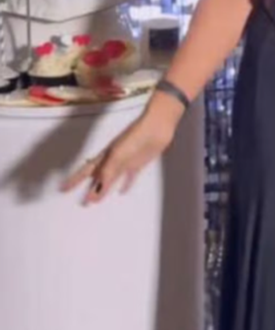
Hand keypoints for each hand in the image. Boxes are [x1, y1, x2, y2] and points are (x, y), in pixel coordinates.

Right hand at [58, 105, 176, 205]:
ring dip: (103, 190)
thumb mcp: (119, 154)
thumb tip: (96, 190)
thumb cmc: (136, 136)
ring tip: (96, 201)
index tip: (63, 189)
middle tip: (83, 203)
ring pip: (110, 179)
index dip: (74, 180)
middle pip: (97, 178)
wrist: (157, 126)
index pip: (86, 171)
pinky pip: (129, 177)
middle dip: (89, 190)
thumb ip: (108, 172)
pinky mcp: (138, 164)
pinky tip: (122, 192)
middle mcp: (112, 160)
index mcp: (105, 156)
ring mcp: (125, 162)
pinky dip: (125, 185)